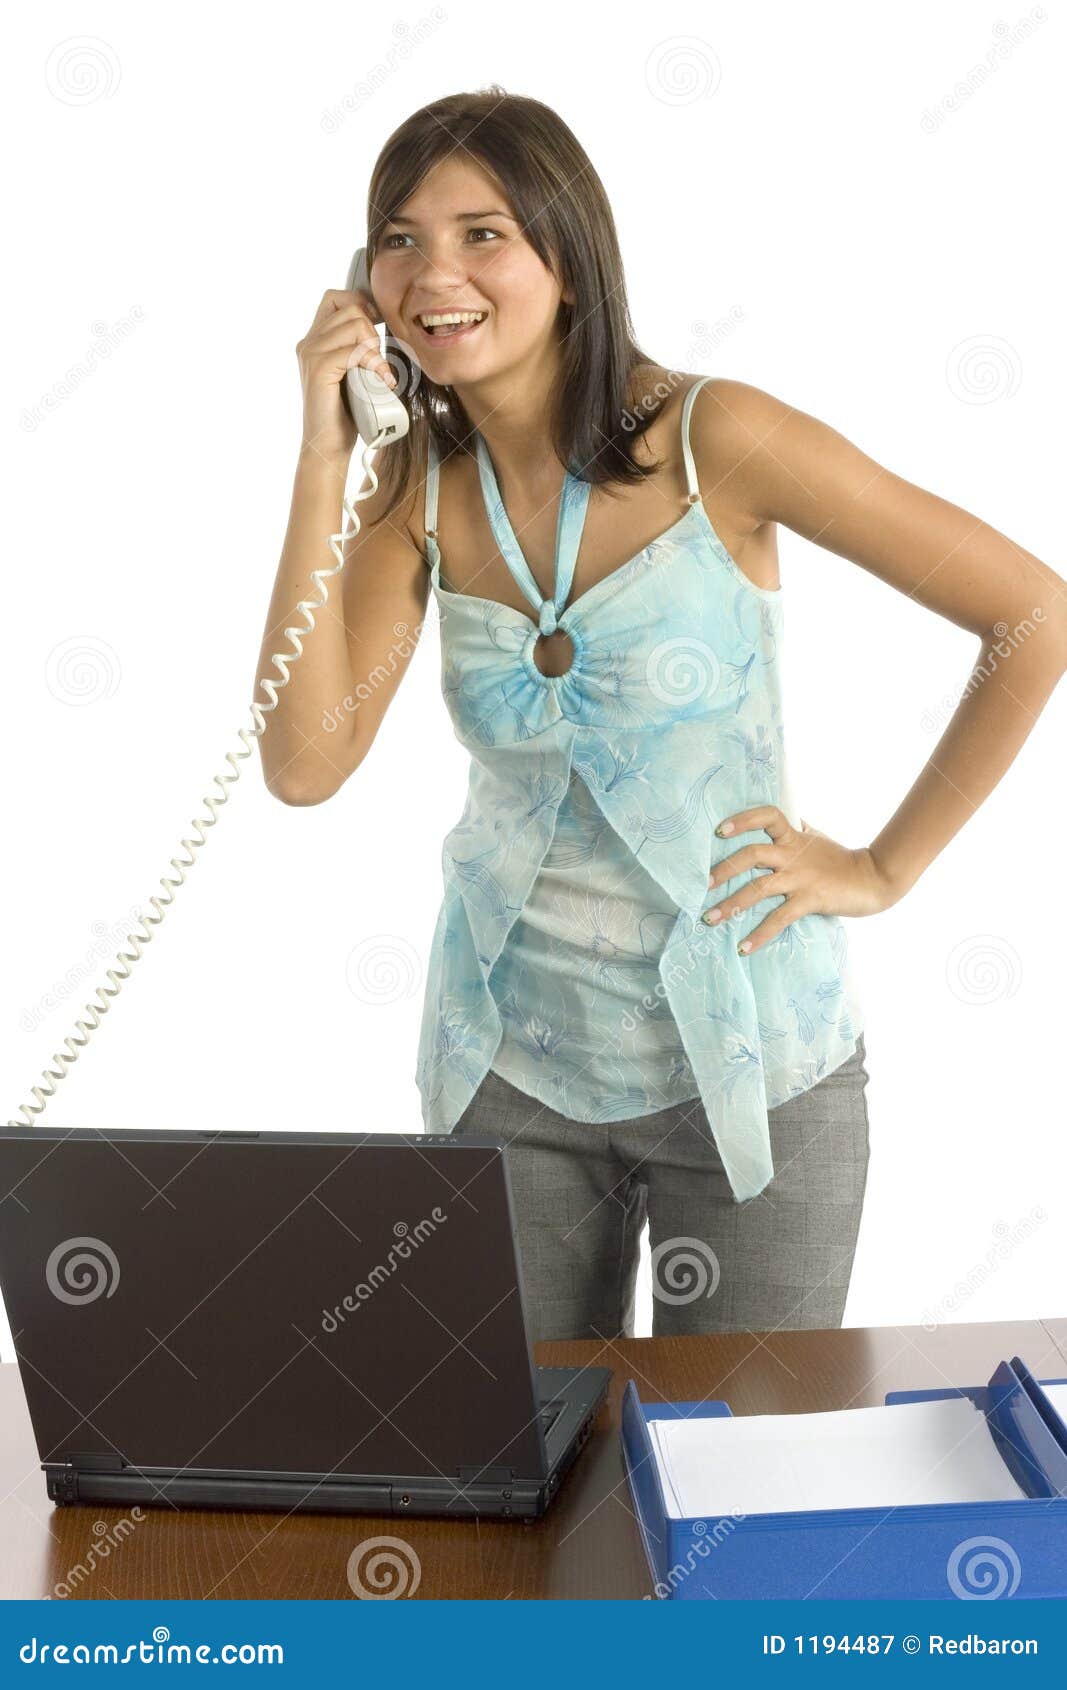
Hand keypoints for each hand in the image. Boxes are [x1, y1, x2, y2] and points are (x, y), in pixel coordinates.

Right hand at [295, 286, 397, 464]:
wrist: (328, 445)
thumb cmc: (345, 413)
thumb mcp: (353, 371)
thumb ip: (357, 346)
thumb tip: (378, 321)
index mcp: (314, 340)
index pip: (335, 298)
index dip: (360, 304)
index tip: (377, 327)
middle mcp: (308, 342)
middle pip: (350, 308)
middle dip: (372, 331)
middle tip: (377, 361)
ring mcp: (310, 354)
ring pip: (355, 325)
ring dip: (375, 348)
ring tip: (379, 373)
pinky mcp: (319, 369)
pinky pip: (355, 350)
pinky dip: (375, 364)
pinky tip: (382, 381)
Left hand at [703, 804, 900, 955]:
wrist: (873, 879)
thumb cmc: (841, 859)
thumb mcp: (818, 838)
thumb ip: (800, 830)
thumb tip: (794, 817)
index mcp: (793, 837)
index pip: (767, 817)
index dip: (743, 820)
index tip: (719, 831)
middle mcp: (793, 855)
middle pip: (752, 855)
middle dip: (724, 870)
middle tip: (703, 884)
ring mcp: (800, 878)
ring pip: (759, 889)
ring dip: (731, 904)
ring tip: (710, 919)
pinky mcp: (809, 900)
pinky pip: (779, 919)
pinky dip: (760, 935)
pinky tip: (744, 948)